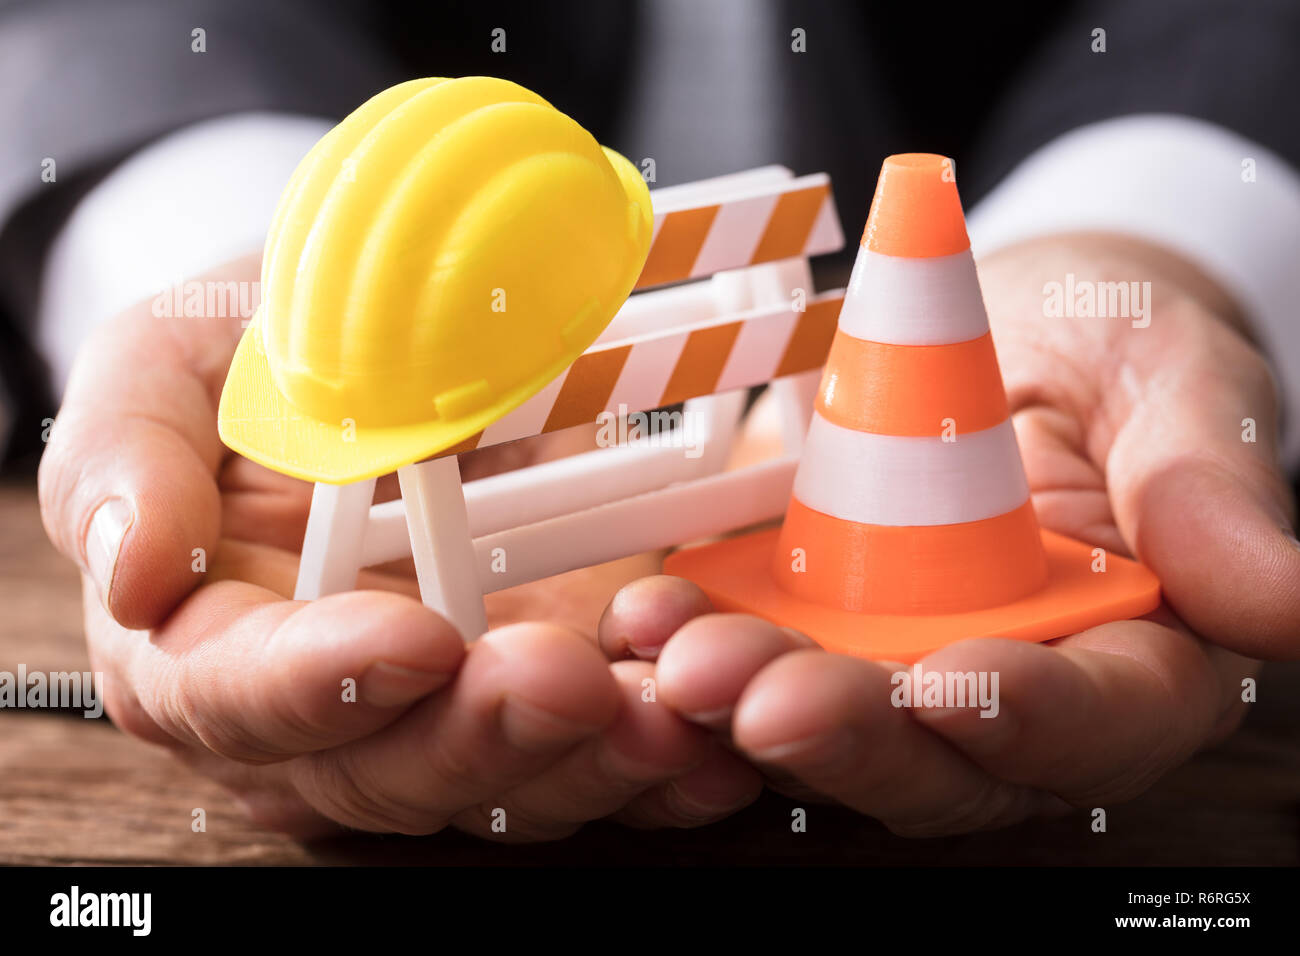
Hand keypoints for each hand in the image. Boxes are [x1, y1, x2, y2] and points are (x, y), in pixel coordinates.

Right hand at [39, 255, 759, 839]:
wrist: (372, 351)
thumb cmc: (253, 360)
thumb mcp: (165, 364)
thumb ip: (127, 459)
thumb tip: (133, 571)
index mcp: (213, 642)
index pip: (237, 698)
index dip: (320, 685)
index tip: (412, 641)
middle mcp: (330, 712)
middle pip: (387, 774)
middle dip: (481, 737)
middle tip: (564, 676)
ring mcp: (451, 711)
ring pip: (510, 788)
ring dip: (591, 762)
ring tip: (664, 704)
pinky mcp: (552, 694)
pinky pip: (606, 752)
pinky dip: (669, 748)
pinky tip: (712, 710)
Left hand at [614, 234, 1297, 834]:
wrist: (1006, 314)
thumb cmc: (1115, 341)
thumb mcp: (1174, 385)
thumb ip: (1211, 497)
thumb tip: (1284, 608)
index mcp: (1132, 651)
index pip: (1098, 719)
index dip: (1034, 718)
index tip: (961, 683)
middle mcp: (1009, 685)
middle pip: (941, 757)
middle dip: (854, 734)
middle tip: (765, 699)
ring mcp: (899, 660)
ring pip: (831, 722)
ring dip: (750, 702)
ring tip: (679, 658)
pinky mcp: (812, 622)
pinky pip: (753, 657)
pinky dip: (697, 648)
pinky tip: (645, 619)